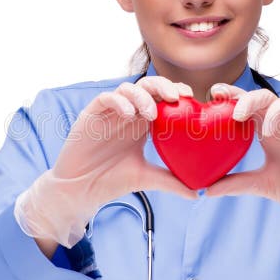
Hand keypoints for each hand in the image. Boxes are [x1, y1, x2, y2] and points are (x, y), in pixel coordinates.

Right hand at [17, 76, 198, 247]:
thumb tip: (198, 193)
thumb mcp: (146, 178)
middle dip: (163, 86)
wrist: (81, 191)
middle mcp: (127, 113)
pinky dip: (120, 102)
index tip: (191, 99)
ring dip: (142, 96)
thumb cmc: (112, 181)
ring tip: (152, 113)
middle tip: (176, 98)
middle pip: (147, 86)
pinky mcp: (91, 115)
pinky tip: (130, 115)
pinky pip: (106, 98)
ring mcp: (109, 112)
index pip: (161, 97)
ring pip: (127, 88)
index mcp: (142, 123)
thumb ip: (171, 181)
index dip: (176, 92)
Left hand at [203, 84, 279, 262]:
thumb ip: (236, 183)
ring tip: (267, 131)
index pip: (247, 105)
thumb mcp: (262, 185)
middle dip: (249, 99)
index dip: (232, 96)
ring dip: (275, 111)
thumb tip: (206, 189)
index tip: (214, 94)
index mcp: (267, 131)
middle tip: (237, 112)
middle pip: (265, 98)